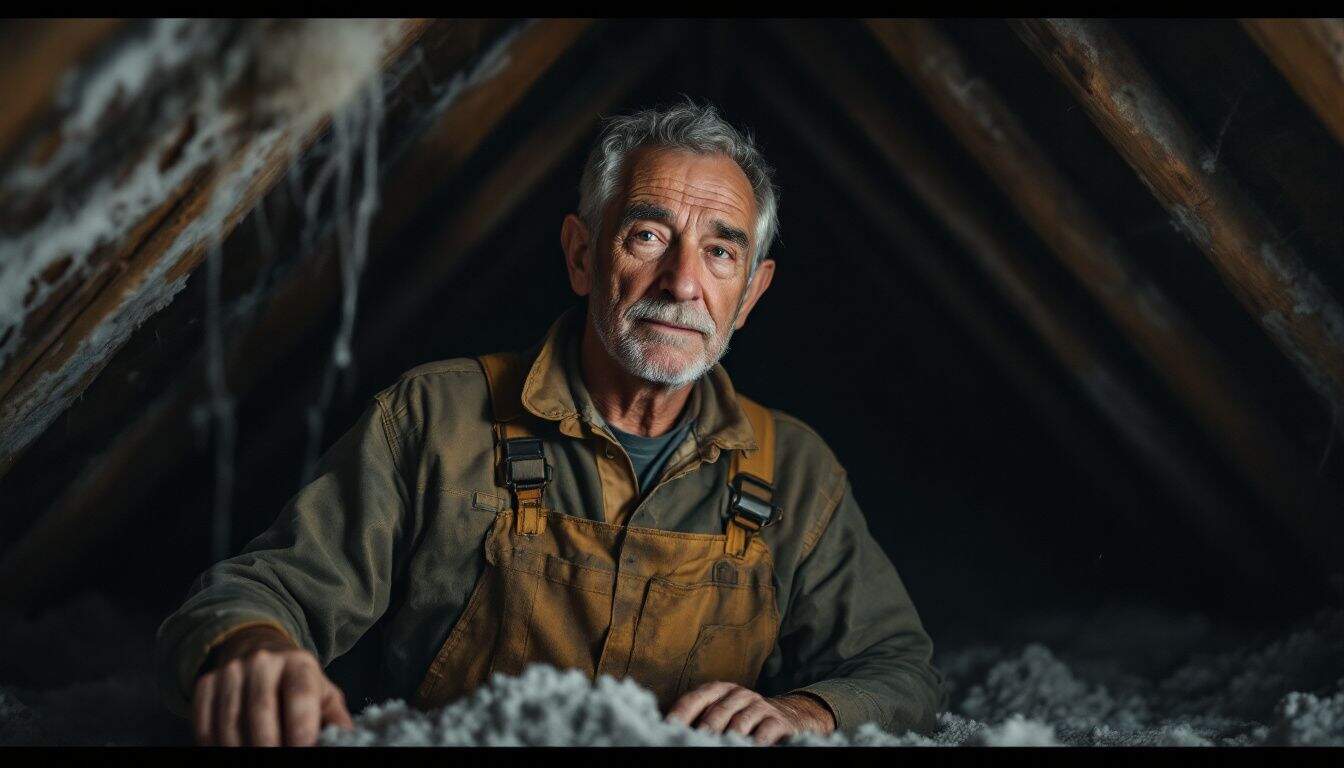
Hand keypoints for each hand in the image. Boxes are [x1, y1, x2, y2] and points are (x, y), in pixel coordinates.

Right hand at [192, 625, 353, 745]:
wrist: (259, 650)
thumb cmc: (298, 683)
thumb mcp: (323, 694)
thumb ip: (334, 720)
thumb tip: (347, 742)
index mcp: (299, 663)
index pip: (299, 696)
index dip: (301, 730)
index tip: (302, 751)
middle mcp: (262, 661)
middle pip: (261, 712)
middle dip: (269, 746)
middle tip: (276, 763)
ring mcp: (231, 671)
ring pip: (230, 723)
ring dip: (240, 749)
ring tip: (255, 760)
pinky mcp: (206, 683)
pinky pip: (204, 724)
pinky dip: (215, 746)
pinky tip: (230, 753)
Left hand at [666, 681, 835, 744]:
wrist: (783, 717)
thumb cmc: (740, 718)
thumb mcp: (720, 712)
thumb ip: (699, 717)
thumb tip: (670, 730)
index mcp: (718, 690)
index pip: (695, 698)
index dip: (682, 712)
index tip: (669, 726)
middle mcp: (738, 694)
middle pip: (717, 711)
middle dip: (705, 728)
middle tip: (696, 740)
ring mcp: (758, 706)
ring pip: (740, 722)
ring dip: (729, 735)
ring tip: (720, 746)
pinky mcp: (776, 720)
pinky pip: (765, 731)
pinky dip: (755, 741)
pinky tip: (748, 747)